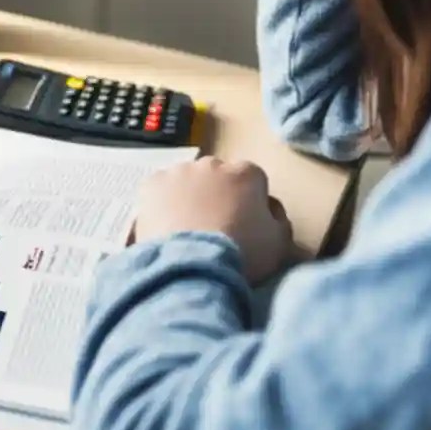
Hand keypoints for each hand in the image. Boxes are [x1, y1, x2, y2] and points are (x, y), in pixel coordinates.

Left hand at [133, 157, 292, 283]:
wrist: (192, 265)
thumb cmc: (242, 254)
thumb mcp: (279, 242)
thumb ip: (278, 219)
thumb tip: (269, 208)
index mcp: (247, 173)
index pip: (252, 181)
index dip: (249, 203)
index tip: (243, 224)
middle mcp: (213, 164)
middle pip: (217, 177)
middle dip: (217, 195)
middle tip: (212, 227)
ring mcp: (179, 171)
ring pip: (187, 181)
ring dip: (188, 197)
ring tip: (185, 229)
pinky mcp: (151, 184)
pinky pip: (160, 190)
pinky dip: (162, 204)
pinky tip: (165, 225)